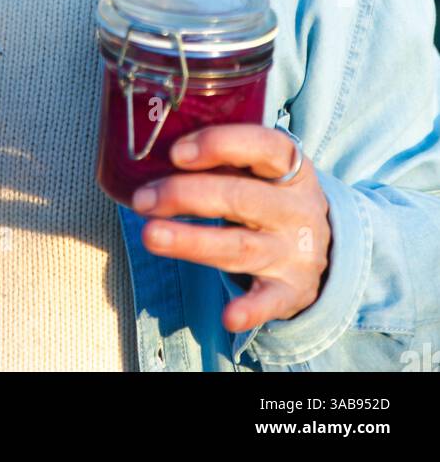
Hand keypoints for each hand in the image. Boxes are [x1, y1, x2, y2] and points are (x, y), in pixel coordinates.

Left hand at [131, 124, 330, 332]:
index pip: (263, 146)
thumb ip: (220, 160)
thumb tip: (152, 154)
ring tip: (150, 235)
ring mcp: (296, 252)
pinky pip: (270, 301)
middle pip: (240, 198)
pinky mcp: (292, 291)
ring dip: (193, 241)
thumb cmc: (271, 196)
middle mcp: (297, 209)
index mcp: (292, 168)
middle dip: (185, 195)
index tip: (175, 153)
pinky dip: (251, 310)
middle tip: (141, 200)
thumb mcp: (261, 170)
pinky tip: (228, 316)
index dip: (219, 145)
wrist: (321, 249)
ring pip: (240, 246)